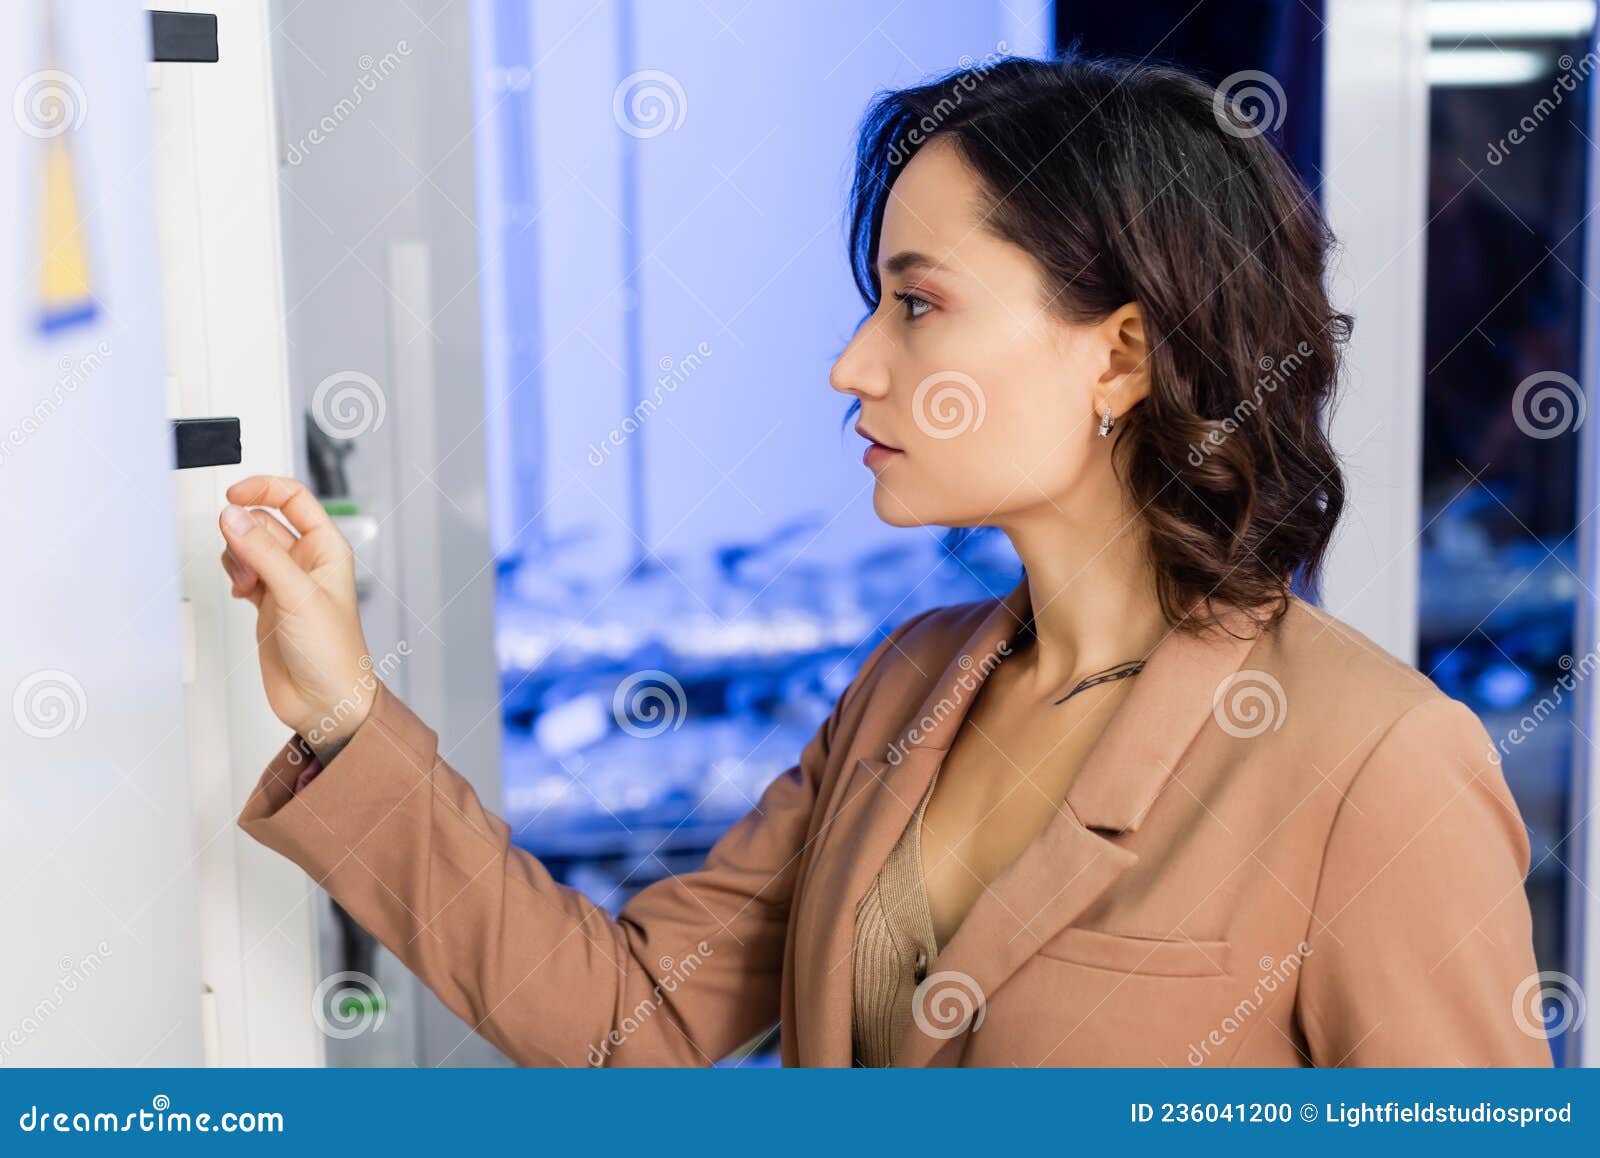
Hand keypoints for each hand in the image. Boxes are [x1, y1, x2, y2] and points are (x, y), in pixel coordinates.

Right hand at [218, 475, 373, 753]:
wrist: (325, 702)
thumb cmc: (333, 652)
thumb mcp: (297, 595)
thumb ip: (261, 553)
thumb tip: (232, 516)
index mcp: (327, 549)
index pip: (293, 499)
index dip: (263, 489)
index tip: (233, 495)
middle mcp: (306, 561)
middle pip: (263, 522)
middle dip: (244, 534)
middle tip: (243, 560)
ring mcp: (285, 582)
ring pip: (248, 548)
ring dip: (237, 558)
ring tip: (246, 583)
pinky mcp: (268, 604)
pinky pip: (243, 573)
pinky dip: (235, 576)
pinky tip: (242, 593)